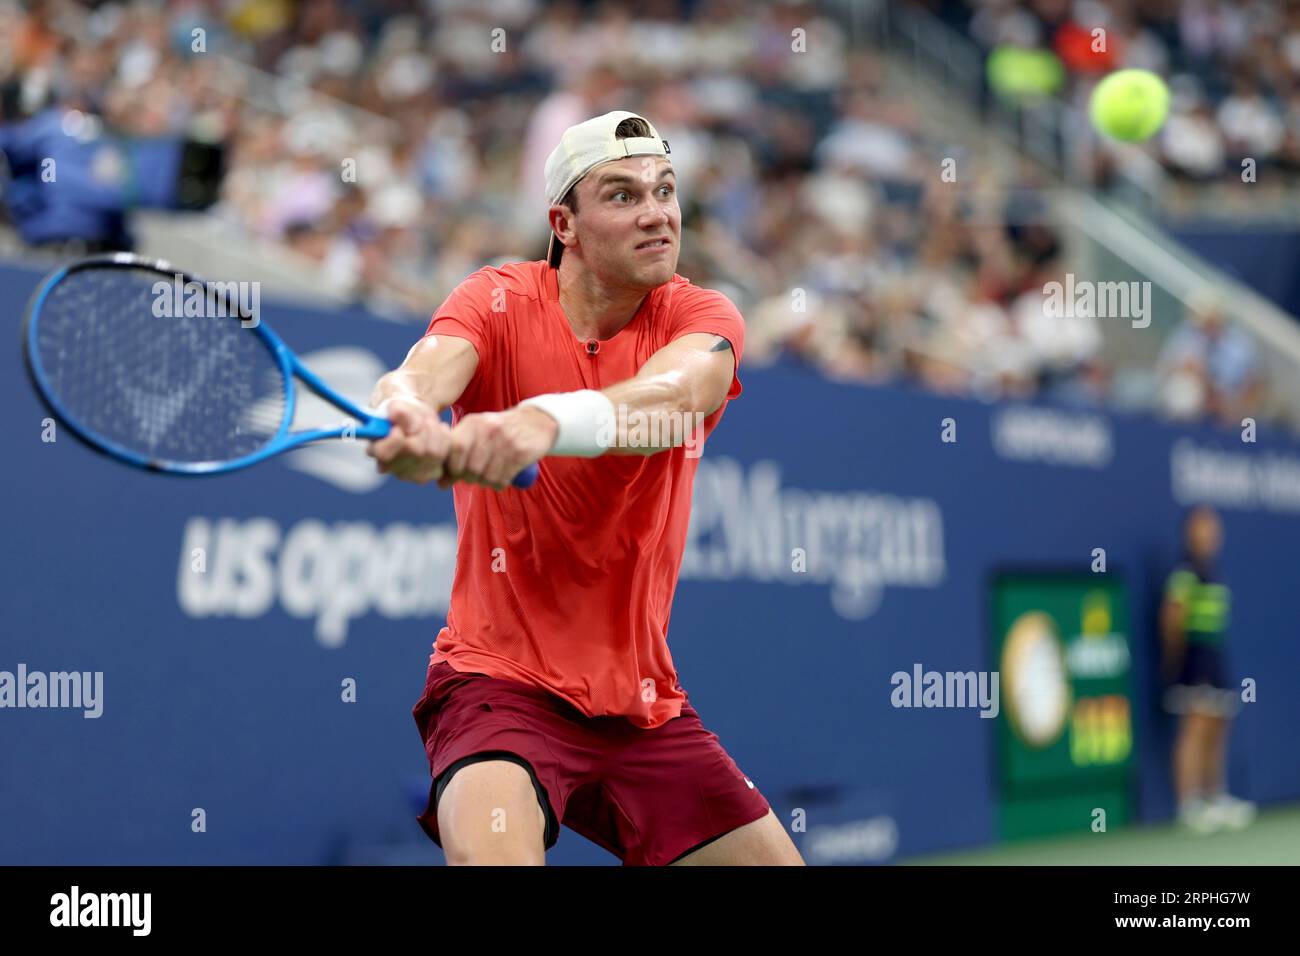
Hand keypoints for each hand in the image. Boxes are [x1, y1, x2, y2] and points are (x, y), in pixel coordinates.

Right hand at [366, 396, 452, 483]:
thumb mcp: (398, 406)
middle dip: (420, 429)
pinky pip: (446, 455)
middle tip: (419, 420)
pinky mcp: (431, 474)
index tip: (400, 426)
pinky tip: (437, 433)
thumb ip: (398, 411)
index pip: (384, 453)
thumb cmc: (402, 414)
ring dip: (434, 431)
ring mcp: (412, 474)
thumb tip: (401, 416)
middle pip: (415, 451)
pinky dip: (444, 440)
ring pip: (433, 452)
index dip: (395, 439)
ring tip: (427, 423)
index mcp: (376, 450)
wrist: (415, 420)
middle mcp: (392, 467)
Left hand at [438, 405, 557, 490]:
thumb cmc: (498, 432)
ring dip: (486, 482)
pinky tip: (502, 477)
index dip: (452, 467)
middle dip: (470, 478)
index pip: (455, 449)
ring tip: (489, 476)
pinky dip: (499, 484)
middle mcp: (488, 430)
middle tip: (475, 477)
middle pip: (470, 468)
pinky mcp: (521, 453)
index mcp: (473, 423)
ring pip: (486, 476)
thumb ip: (456, 456)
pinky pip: (503, 479)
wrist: (536, 421)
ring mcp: (506, 441)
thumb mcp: (476, 435)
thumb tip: (440, 484)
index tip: (456, 473)